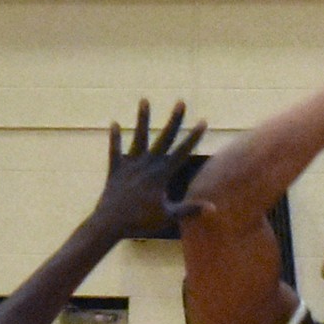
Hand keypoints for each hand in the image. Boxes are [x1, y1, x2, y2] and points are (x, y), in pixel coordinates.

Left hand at [95, 100, 208, 231]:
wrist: (110, 223)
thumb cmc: (141, 222)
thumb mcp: (168, 216)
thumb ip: (190, 209)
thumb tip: (213, 208)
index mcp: (161, 174)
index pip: (182, 151)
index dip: (193, 136)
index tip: (203, 121)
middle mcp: (147, 164)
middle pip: (163, 138)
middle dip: (174, 120)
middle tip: (180, 102)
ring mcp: (130, 165)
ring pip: (139, 137)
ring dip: (142, 118)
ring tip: (144, 100)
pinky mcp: (116, 169)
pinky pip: (115, 150)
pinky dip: (115, 138)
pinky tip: (114, 123)